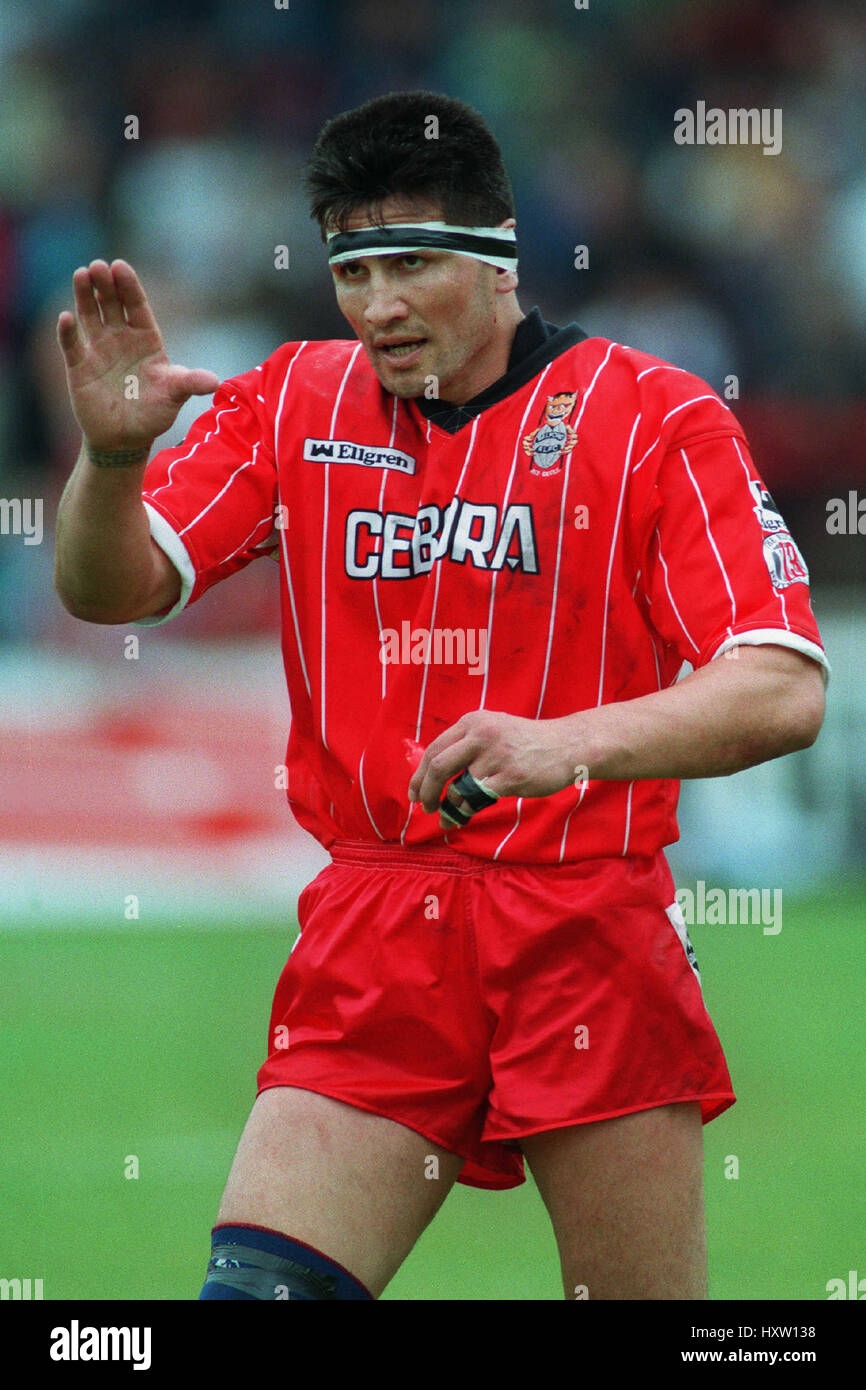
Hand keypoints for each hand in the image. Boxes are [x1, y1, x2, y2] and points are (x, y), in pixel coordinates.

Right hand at [57, 259, 219, 451]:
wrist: (126, 439)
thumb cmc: (153, 413)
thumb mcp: (174, 396)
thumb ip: (190, 383)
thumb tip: (215, 382)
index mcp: (145, 338)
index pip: (136, 305)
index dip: (129, 286)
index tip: (120, 266)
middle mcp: (120, 338)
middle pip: (111, 304)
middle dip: (105, 284)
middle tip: (98, 266)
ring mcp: (98, 350)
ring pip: (90, 316)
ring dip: (84, 297)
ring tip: (81, 274)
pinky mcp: (79, 366)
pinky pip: (72, 345)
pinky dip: (68, 332)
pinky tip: (66, 318)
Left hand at [408, 710, 578, 829]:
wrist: (567, 745)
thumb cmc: (527, 743)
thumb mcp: (493, 730)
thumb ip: (465, 747)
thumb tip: (432, 778)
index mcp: (473, 722)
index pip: (434, 749)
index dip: (419, 775)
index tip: (414, 792)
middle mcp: (481, 735)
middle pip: (438, 766)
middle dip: (425, 791)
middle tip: (424, 807)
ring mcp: (496, 756)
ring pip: (458, 787)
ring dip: (449, 806)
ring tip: (448, 816)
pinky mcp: (511, 777)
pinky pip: (478, 799)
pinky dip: (466, 810)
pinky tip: (464, 815)